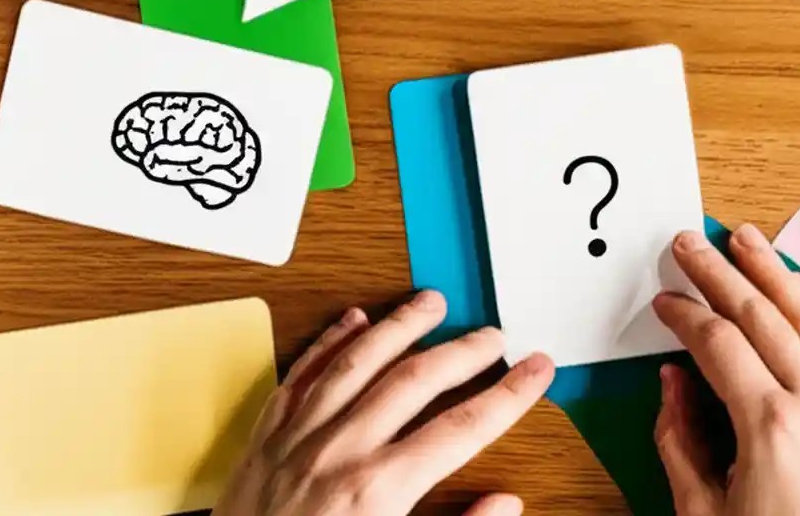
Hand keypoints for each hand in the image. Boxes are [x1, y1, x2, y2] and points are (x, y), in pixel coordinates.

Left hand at [215, 290, 555, 515]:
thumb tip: (504, 505)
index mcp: (378, 492)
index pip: (461, 429)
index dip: (507, 396)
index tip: (535, 371)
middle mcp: (338, 454)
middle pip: (415, 381)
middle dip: (462, 352)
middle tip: (494, 337)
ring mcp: (297, 441)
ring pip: (356, 362)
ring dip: (398, 326)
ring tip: (430, 303)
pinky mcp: (264, 441)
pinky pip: (300, 375)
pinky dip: (327, 343)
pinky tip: (351, 320)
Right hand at [653, 224, 799, 515]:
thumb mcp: (708, 514)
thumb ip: (680, 442)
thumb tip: (672, 385)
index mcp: (772, 426)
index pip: (719, 341)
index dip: (685, 313)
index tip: (666, 301)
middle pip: (763, 312)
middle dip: (721, 272)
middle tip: (692, 244)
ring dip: (776, 271)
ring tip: (749, 241)